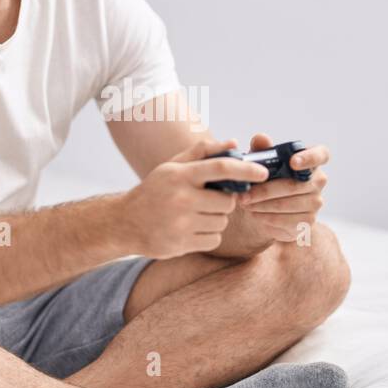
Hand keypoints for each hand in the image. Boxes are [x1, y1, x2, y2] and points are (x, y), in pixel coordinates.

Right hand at [120, 137, 268, 258]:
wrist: (125, 223)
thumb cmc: (154, 190)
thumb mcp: (172, 167)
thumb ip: (202, 152)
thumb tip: (234, 143)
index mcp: (180, 175)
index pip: (220, 168)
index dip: (245, 170)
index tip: (263, 173)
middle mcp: (181, 199)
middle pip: (226, 201)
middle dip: (224, 201)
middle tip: (208, 200)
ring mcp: (181, 223)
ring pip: (222, 222)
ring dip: (216, 219)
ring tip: (195, 215)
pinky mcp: (181, 244)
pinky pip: (213, 239)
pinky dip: (208, 235)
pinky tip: (191, 229)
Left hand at [236, 133, 329, 242]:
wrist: (268, 208)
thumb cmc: (267, 178)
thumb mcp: (261, 162)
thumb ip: (262, 150)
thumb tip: (261, 138)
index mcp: (311, 160)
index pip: (321, 154)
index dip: (309, 158)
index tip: (292, 162)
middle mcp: (319, 180)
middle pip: (294, 185)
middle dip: (264, 191)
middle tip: (243, 195)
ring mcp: (316, 202)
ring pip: (287, 204)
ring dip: (261, 205)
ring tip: (244, 203)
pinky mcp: (308, 221)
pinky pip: (286, 220)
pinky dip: (266, 217)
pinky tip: (254, 214)